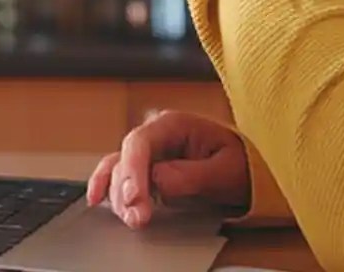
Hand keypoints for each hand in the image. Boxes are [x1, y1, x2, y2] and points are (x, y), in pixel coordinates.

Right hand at [87, 111, 248, 228]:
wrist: (247, 170)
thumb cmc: (240, 164)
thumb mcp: (225, 170)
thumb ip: (192, 174)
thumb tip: (158, 179)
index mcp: (174, 124)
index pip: (140, 143)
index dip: (132, 171)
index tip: (135, 198)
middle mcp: (155, 134)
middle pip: (125, 159)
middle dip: (127, 190)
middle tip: (139, 218)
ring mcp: (148, 151)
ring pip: (118, 169)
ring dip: (119, 196)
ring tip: (134, 219)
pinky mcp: (145, 168)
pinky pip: (118, 174)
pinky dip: (106, 186)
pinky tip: (96, 199)